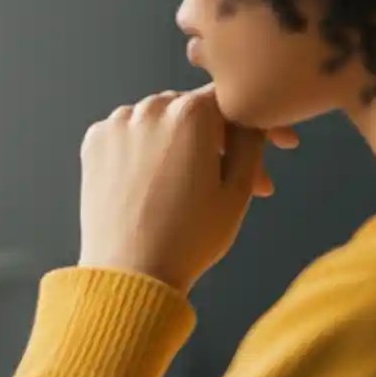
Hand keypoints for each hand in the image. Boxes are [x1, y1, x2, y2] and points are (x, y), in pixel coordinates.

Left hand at [77, 85, 297, 293]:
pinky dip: (147, 148)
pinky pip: (129, 133)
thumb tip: (252, 118)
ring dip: (184, 142)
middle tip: (245, 179)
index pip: (235, 102)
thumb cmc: (188, 238)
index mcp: (189, 113)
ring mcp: (116, 124)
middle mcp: (149, 109)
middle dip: (223, 140)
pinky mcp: (93, 144)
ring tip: (199, 183)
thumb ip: (251, 140)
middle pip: (196, 111)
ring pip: (161, 120)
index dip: (261, 124)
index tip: (282, 147)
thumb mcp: (238, 188)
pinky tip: (160, 179)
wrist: (130, 274)